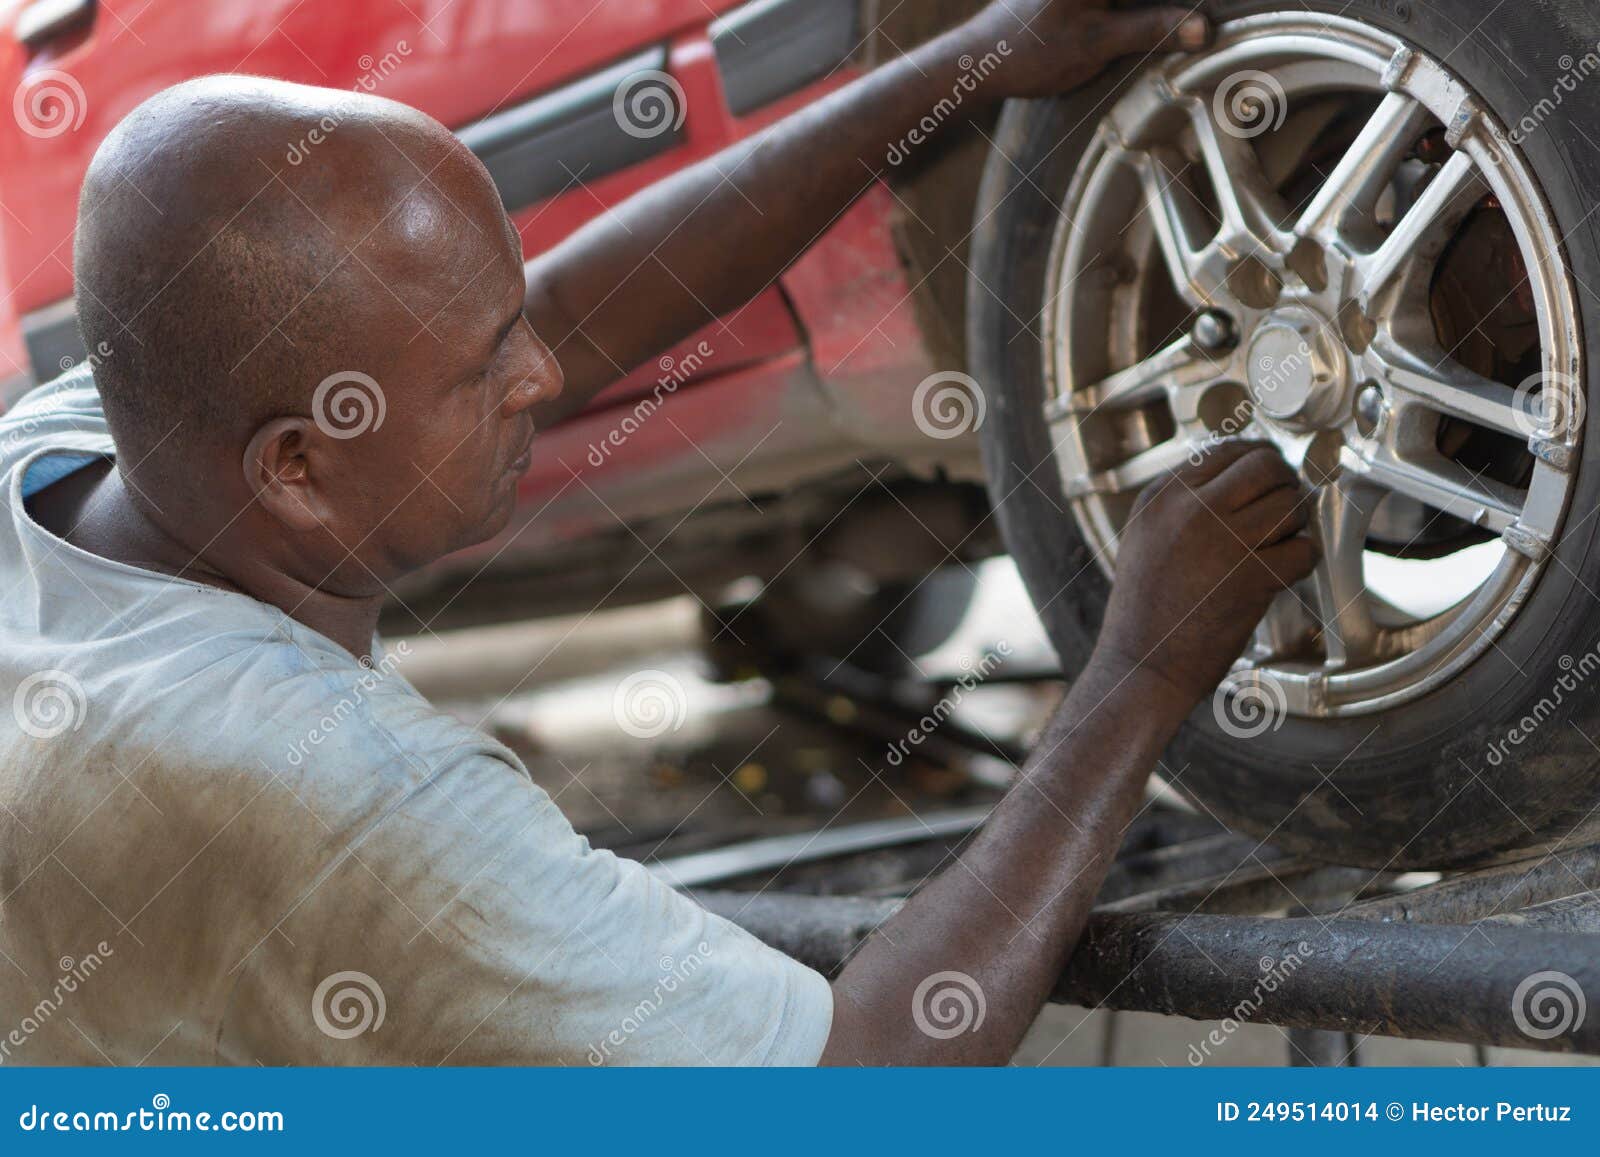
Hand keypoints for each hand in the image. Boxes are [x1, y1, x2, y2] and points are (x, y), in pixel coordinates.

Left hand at [960, 1, 1209, 99]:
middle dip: (1171, 10)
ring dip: (1154, 14)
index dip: (1185, 4)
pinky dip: (1139, 14)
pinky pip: (1119, 4)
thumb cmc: (1032, 51)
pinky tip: (1159, 26)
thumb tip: (1203, 29)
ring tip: (1183, 30)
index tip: (1205, 19)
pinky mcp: (1080, 2)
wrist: (980, 60)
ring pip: (1132, 3)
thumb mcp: (1098, 43)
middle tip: (1198, 30)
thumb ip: (1152, 29)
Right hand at [1093, 441, 1317, 718]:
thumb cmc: (1143, 610)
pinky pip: (1303, 550)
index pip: (1227, 450)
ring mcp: (1223, 542)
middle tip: (1285, 503)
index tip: (1268, 476)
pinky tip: (1285, 571)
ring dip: (1297, 522)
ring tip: (1283, 540)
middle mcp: (1191, 510)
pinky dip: (1303, 560)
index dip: (1258, 460)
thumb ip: (1181, 502)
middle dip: (1285, 483)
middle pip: (1266, 466)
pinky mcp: (1253, 578)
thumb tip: (1234, 476)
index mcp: (1162, 496)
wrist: (1140, 664)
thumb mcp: (1144, 536)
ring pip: (1292, 504)